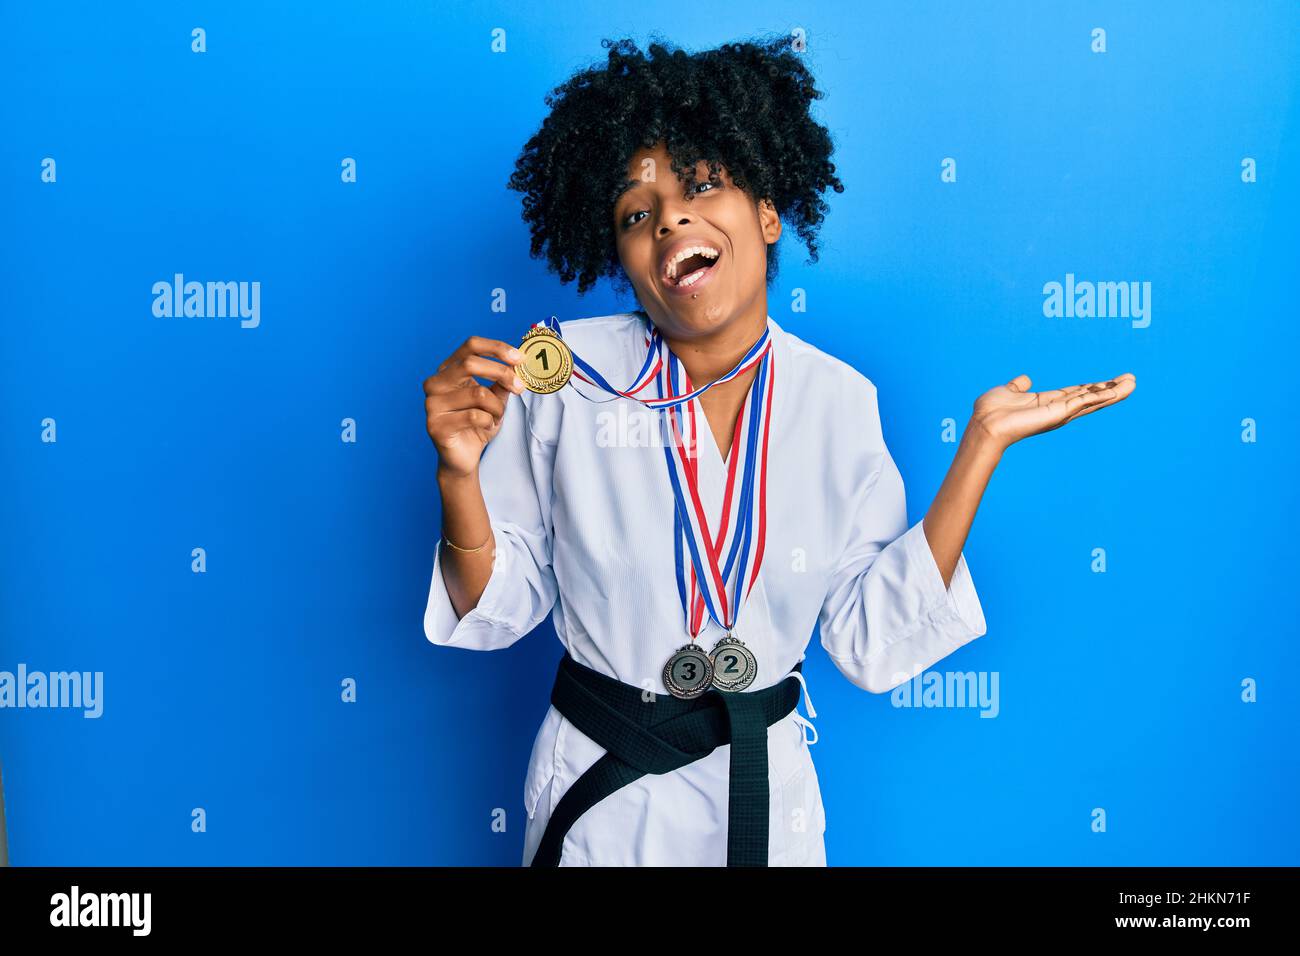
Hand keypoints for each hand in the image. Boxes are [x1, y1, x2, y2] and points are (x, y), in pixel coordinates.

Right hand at [424, 336, 525, 477]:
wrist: (464, 458)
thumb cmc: (478, 424)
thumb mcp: (495, 398)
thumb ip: (502, 380)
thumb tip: (517, 362)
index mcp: (447, 370)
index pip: (470, 345)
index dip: (497, 348)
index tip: (520, 358)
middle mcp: (435, 383)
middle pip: (470, 363)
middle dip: (502, 373)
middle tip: (520, 388)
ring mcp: (432, 404)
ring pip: (478, 393)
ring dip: (497, 407)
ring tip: (496, 417)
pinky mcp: (435, 425)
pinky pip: (475, 416)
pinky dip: (489, 422)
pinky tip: (486, 427)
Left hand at [971, 373, 1136, 450]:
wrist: (984, 425)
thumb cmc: (991, 412)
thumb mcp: (1007, 391)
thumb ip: (1018, 386)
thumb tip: (1025, 379)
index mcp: (1047, 404)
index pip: (1076, 394)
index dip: (1093, 387)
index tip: (1111, 381)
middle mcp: (1057, 410)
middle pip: (1090, 398)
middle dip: (1111, 390)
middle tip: (1132, 380)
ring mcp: (1059, 413)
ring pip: (1092, 400)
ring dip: (1113, 392)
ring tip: (1133, 383)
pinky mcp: (1058, 413)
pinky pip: (1084, 402)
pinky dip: (1100, 396)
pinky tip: (1116, 391)